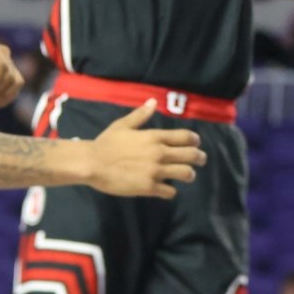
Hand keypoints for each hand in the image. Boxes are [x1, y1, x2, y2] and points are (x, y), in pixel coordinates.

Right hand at [85, 100, 206, 197]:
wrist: (93, 164)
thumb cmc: (106, 143)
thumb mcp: (123, 125)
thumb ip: (141, 115)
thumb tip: (153, 101)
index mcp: (155, 137)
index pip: (185, 137)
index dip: (195, 140)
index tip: (197, 143)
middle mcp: (160, 153)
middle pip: (191, 155)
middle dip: (199, 158)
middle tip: (200, 160)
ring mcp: (156, 171)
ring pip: (185, 174)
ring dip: (189, 175)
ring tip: (187, 176)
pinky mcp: (149, 187)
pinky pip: (170, 191)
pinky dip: (171, 191)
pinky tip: (167, 189)